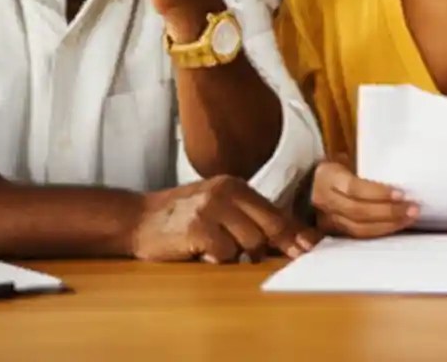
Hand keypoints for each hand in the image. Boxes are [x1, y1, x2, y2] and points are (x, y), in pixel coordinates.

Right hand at [131, 176, 318, 262]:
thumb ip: (248, 217)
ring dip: (237, 255)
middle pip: (269, 227)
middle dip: (276, 246)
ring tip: (214, 248)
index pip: (274, 211)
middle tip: (280, 257)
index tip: (311, 247)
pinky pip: (225, 255)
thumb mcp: (217, 206)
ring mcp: (212, 209)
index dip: (294, 232)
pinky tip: (199, 252)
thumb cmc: (181, 217)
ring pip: (250, 244)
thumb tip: (290, 239)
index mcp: (235, 186)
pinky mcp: (198, 228)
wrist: (135, 218)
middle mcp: (226, 192)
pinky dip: (216, 260)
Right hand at [311, 156, 418, 237]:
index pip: (354, 188)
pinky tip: (397, 226)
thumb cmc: (335, 169)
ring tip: (409, 217)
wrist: (307, 185)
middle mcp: (324, 200)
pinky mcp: (333, 233)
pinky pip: (358, 237)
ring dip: (388, 225)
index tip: (401, 193)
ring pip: (359, 229)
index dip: (378, 193)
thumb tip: (398, 170)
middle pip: (358, 211)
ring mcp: (327, 219)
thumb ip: (363, 166)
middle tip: (413, 208)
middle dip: (388, 212)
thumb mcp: (344, 160)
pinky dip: (380, 232)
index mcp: (328, 177)